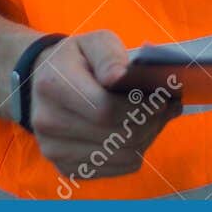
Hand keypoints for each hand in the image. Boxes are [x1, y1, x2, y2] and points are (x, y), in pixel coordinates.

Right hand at [27, 30, 182, 179]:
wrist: (42, 82)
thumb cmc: (77, 59)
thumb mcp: (93, 42)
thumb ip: (109, 55)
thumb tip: (121, 75)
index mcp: (53, 86)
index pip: (106, 109)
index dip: (141, 108)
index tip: (162, 98)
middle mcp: (48, 123)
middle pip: (116, 136)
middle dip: (151, 122)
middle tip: (168, 107)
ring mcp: (54, 150)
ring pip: (121, 156)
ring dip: (147, 138)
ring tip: (156, 118)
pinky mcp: (66, 168)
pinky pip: (116, 169)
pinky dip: (135, 152)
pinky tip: (139, 132)